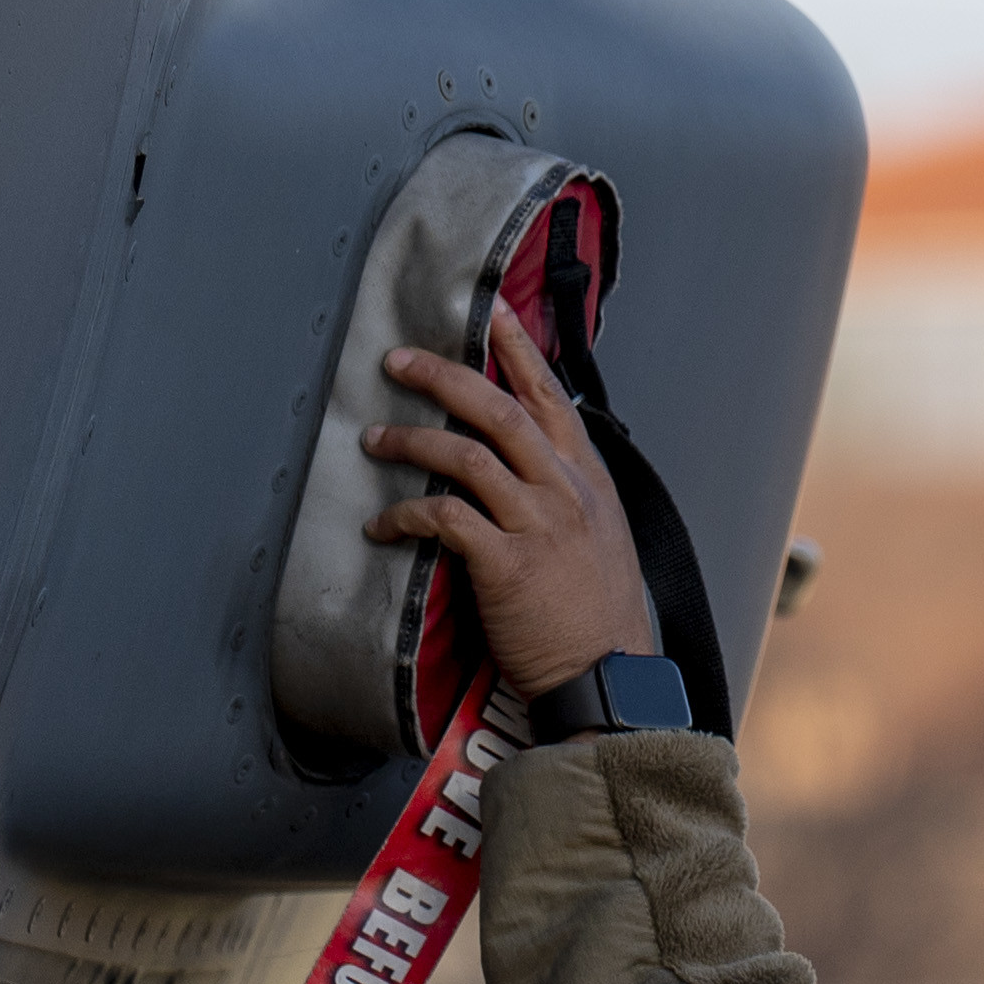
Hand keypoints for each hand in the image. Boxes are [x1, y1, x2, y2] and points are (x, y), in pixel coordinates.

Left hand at [360, 307, 652, 705]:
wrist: (608, 676)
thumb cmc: (597, 613)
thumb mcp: (600, 533)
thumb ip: (566, 489)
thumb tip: (527, 459)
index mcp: (587, 477)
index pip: (549, 394)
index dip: (516, 346)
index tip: (488, 308)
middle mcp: (565, 490)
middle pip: (499, 409)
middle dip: (444, 375)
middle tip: (398, 360)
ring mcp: (538, 525)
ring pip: (466, 455)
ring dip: (412, 440)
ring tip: (375, 438)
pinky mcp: (506, 566)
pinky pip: (445, 519)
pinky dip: (405, 515)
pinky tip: (382, 523)